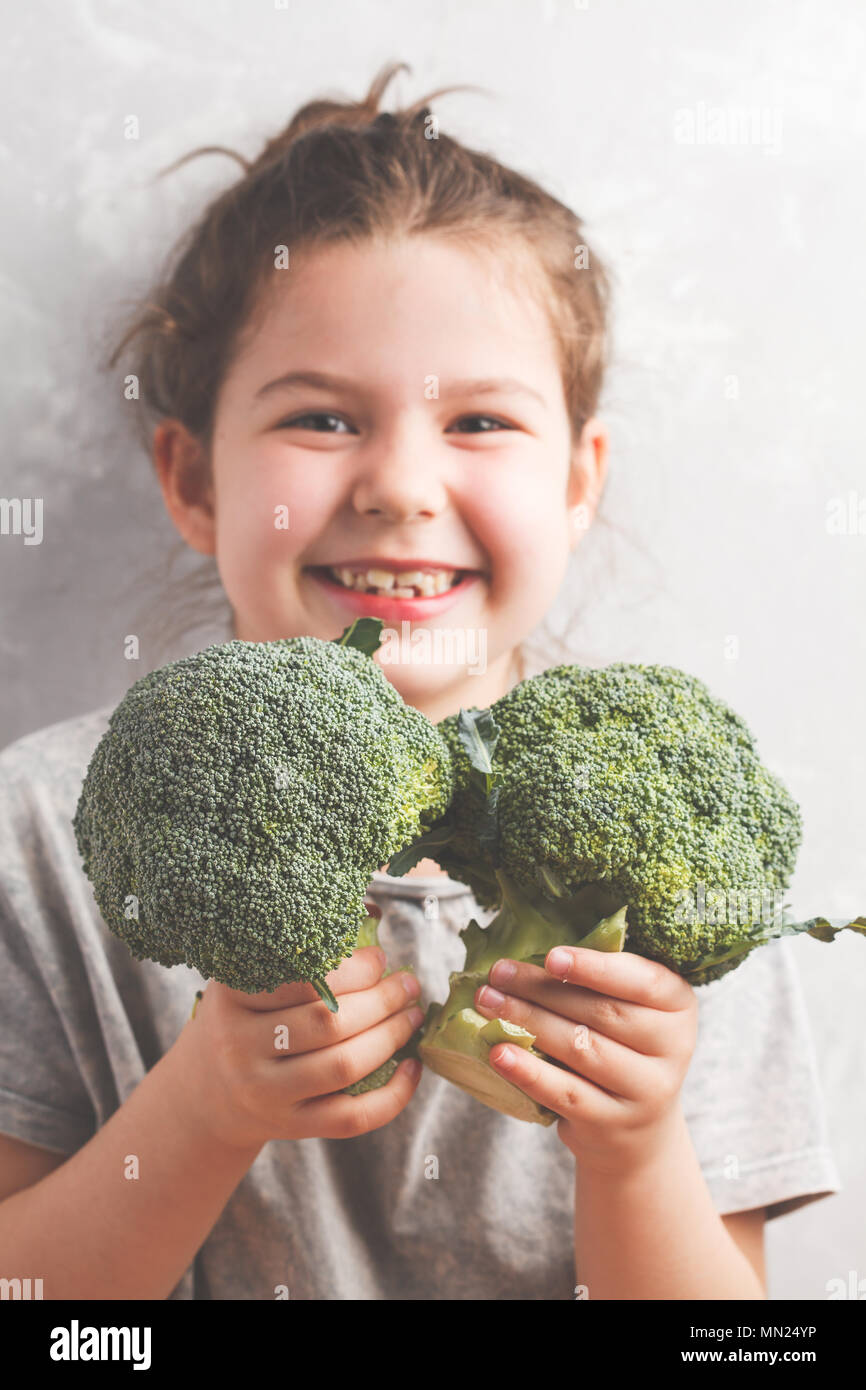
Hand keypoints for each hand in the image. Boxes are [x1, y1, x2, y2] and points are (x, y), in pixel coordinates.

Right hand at [170, 909, 424, 1150]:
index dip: (351, 968)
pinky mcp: (291, 1127)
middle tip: (408, 984)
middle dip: (382, 1000)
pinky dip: (391, 1096)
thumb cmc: (243, 1021)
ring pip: (343, 1067)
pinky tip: (412, 1068)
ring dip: (391, 1038)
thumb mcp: (247, 981)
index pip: (301, 980)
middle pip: (328, 1022)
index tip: (379, 958)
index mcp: (232, 1000)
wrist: (205, 1094)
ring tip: (413, 1016)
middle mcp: (242, 1047)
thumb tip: (371, 911)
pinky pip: (350, 1117)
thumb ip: (293, 953)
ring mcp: (266, 1093)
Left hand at [473, 946, 697, 1175]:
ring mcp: (646, 1090)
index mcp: (678, 1005)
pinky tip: (498, 1053)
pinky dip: (528, 1072)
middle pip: (602, 1013)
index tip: (551, 956)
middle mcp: (673, 1048)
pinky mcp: (613, 1122)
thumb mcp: (629, 1007)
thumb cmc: (621, 1045)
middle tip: (498, 973)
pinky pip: (566, 1093)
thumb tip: (530, 944)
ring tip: (488, 1003)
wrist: (637, 1130)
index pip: (642, 981)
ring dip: (528, 1022)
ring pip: (581, 1049)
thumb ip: (596, 979)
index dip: (595, 968)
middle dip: (543, 990)